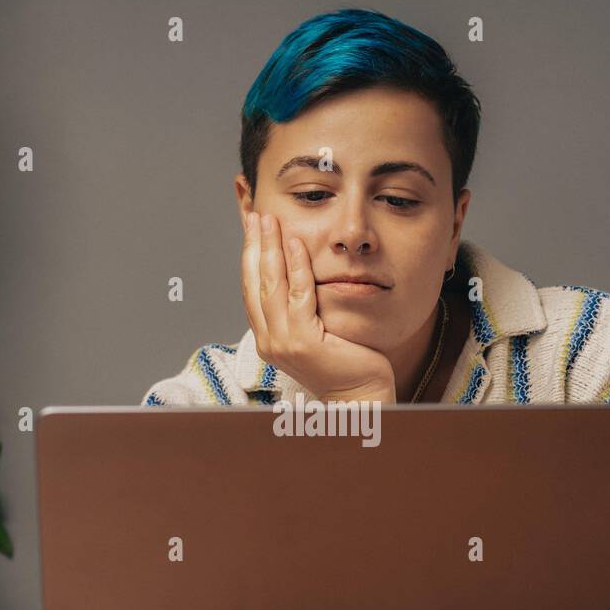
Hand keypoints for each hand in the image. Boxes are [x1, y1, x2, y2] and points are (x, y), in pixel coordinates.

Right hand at [241, 211, 396, 402]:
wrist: (359, 394)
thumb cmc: (344, 361)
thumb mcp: (313, 329)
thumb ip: (299, 305)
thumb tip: (294, 271)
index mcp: (267, 337)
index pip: (252, 288)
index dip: (250, 255)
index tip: (252, 227)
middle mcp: (268, 341)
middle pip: (255, 283)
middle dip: (255, 245)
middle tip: (256, 215)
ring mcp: (284, 344)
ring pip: (271, 286)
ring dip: (270, 249)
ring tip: (271, 221)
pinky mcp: (304, 343)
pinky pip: (298, 297)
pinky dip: (296, 268)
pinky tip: (296, 244)